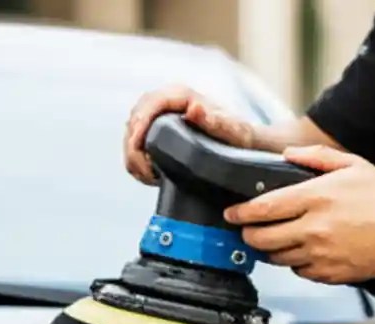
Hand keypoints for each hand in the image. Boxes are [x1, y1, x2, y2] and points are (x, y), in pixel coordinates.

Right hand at [124, 84, 257, 184]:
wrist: (242, 145)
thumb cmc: (239, 138)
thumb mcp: (233, 133)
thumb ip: (216, 122)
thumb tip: (193, 108)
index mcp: (183, 95)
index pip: (151, 102)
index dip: (140, 123)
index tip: (137, 145)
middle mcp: (169, 102)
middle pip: (137, 116)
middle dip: (133, 144)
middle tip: (144, 169)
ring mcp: (161, 116)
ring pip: (132, 131)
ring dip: (133, 155)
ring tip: (148, 176)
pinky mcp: (156, 131)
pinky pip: (135, 143)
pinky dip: (136, 160)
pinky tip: (147, 174)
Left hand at [224, 146, 374, 283]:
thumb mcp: (351, 164)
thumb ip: (316, 157)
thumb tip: (286, 154)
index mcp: (316, 198)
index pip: (263, 209)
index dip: (241, 213)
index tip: (231, 214)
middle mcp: (315, 228)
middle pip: (262, 239)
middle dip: (248, 235)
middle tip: (247, 230)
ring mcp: (322, 255)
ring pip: (278, 258)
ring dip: (271, 250)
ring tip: (275, 240)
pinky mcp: (332, 274)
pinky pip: (300, 272)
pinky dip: (296, 263)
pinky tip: (304, 251)